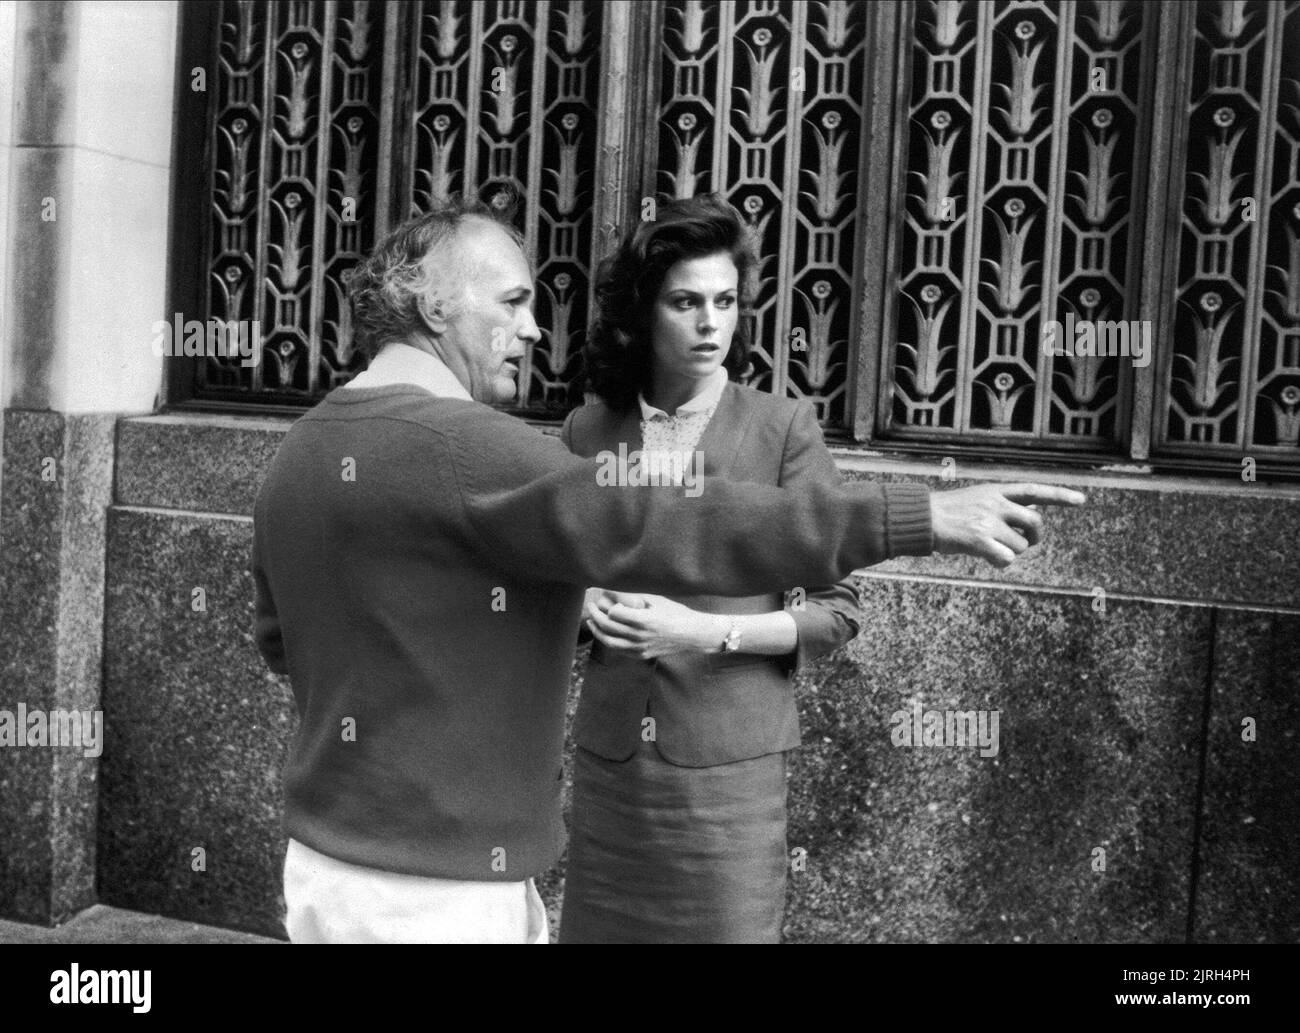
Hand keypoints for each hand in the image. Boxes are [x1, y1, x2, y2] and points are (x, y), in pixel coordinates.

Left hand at [584, 592, 719, 660]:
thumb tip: (616, 589)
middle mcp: (640, 636)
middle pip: (608, 627)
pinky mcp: (642, 655)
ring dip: (597, 631)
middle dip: (595, 615)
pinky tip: (605, 633)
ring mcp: (640, 648)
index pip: (614, 614)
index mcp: (644, 620)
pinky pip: (619, 650)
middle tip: (591, 606)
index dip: (608, 606)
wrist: (692, 635)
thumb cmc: (676, 613)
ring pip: (610, 642)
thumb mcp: (657, 600)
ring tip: (591, 622)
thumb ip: (636, 597)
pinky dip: (608, 641)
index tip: (606, 599)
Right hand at [930, 483, 1085, 567]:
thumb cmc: (947, 511)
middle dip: (1035, 537)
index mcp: (995, 491)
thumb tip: (1029, 511)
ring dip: (1011, 552)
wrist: (921, 518)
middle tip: (1026, 543)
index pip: (1035, 490)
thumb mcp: (977, 497)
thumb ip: (1002, 504)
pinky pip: (1006, 559)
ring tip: (990, 548)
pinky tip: (986, 557)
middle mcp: (995, 504)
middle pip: (1035, 522)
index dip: (1059, 495)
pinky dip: (1000, 561)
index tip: (1081, 500)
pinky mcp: (980, 541)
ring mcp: (988, 522)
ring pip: (1020, 545)